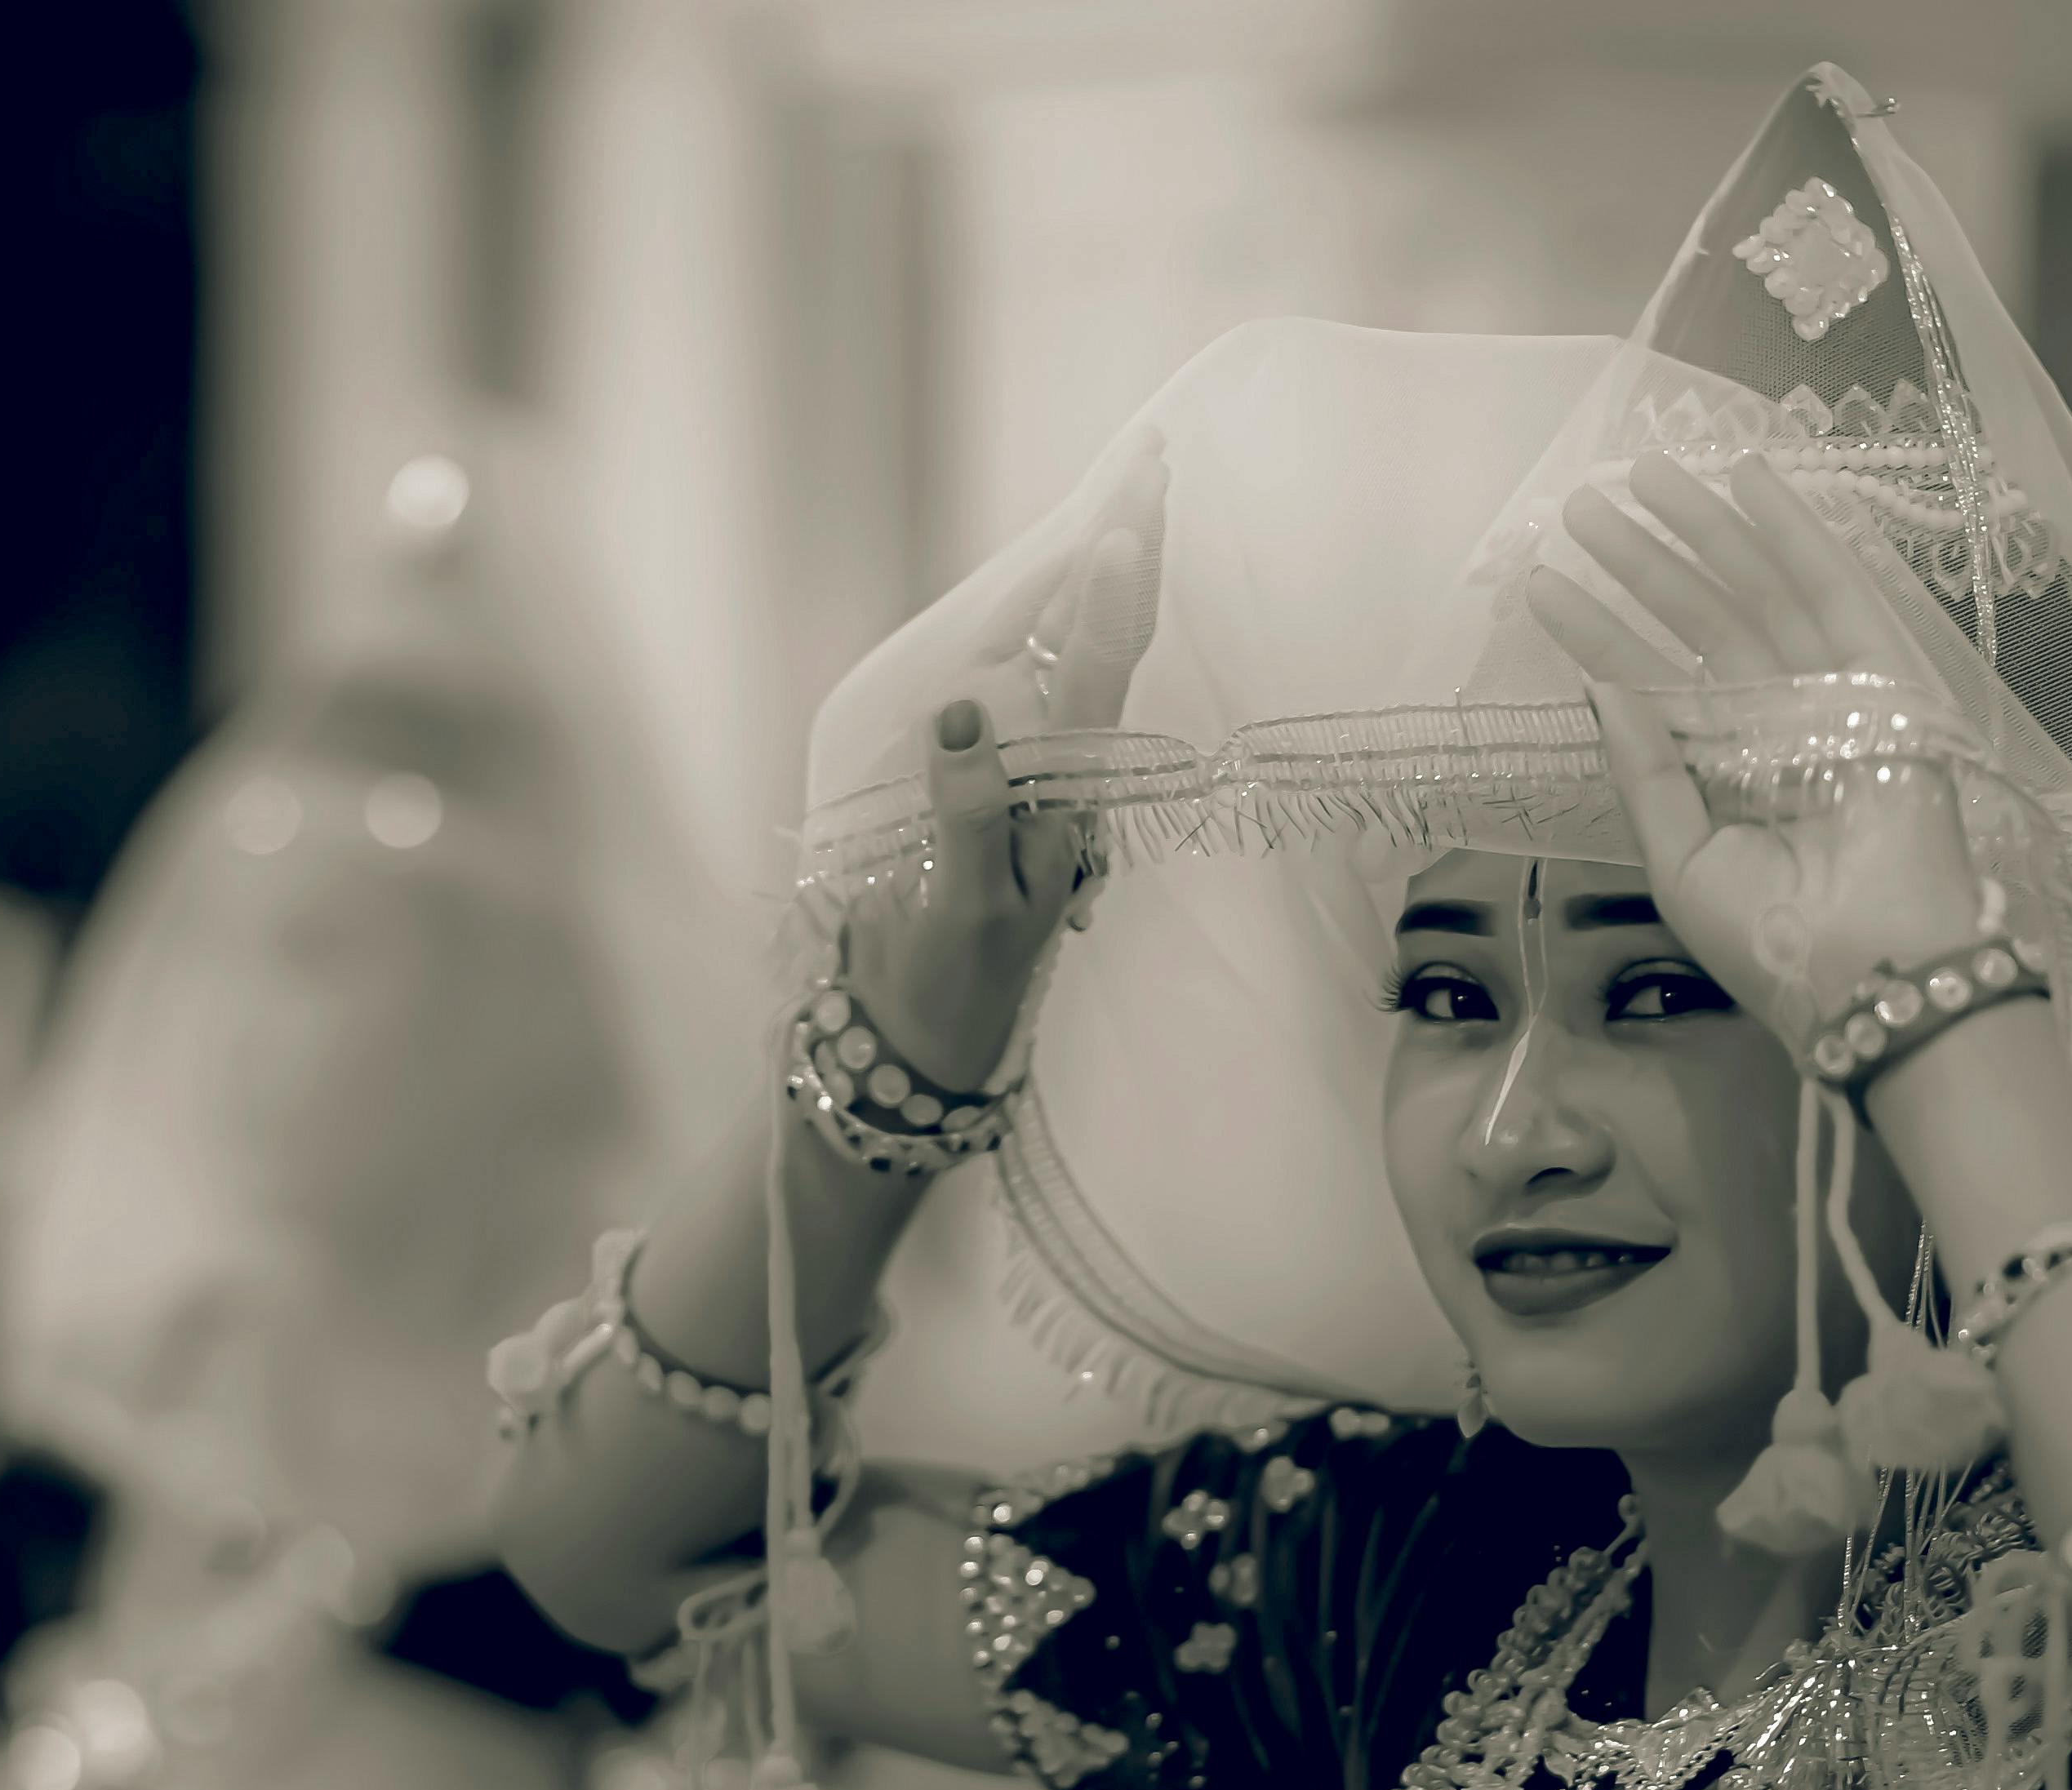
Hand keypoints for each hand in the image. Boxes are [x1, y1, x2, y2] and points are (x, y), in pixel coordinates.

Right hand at [849, 436, 1165, 1089]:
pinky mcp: (988, 799)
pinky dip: (1044, 637)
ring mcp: (1027, 786)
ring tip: (1122, 498)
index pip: (1101, 671)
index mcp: (1063, 800)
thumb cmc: (948, 986)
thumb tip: (964, 716)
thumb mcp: (961, 911)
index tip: (1137, 498)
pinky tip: (1049, 598)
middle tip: (1154, 457)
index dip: (1118, 585)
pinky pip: (1029, 699)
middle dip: (1127, 552)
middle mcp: (1058, 782)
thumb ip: (966, 814)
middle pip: (1106, 647)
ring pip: (1074, 665)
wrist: (917, 1050)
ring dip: (1096, 582)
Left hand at [1525, 451, 1989, 1042]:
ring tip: (1644, 474)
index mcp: (1729, 774)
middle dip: (1645, 563)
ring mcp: (1831, 697)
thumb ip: (1646, 772)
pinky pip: (1833, 594)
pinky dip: (1794, 535)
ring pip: (1757, 595)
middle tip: (1583, 505)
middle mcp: (1777, 726)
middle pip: (1704, 625)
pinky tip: (1750, 481)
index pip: (1659, 685)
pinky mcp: (1884, 682)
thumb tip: (1601, 686)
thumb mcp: (1683, 861)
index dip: (1603, 633)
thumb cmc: (1776, 942)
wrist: (1871, 975)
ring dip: (1705, 531)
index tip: (1544, 585)